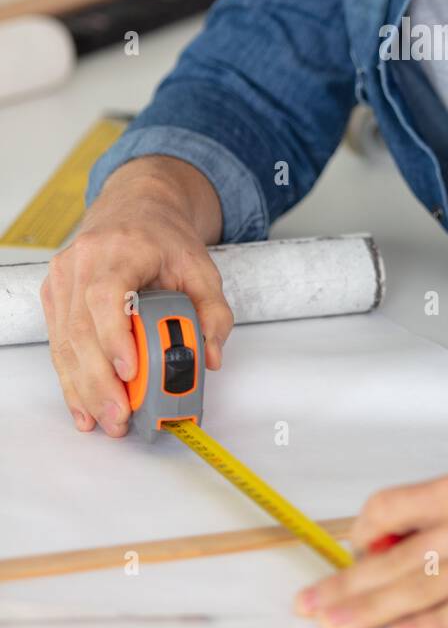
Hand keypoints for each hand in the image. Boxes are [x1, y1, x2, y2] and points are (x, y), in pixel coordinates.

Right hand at [41, 159, 231, 437]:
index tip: (128, 370)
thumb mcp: (201, 266)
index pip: (106, 294)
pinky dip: (72, 380)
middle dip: (99, 380)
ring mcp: (64, 279)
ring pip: (65, 342)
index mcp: (121, 248)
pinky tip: (84, 407)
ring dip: (84, 388)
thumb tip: (211, 356)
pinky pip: (59, 345)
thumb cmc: (164, 237)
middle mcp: (84, 262)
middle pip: (81, 328)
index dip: (114, 335)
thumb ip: (213, 311)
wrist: (135, 207)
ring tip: (107, 420)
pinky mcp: (55, 297)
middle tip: (120, 415)